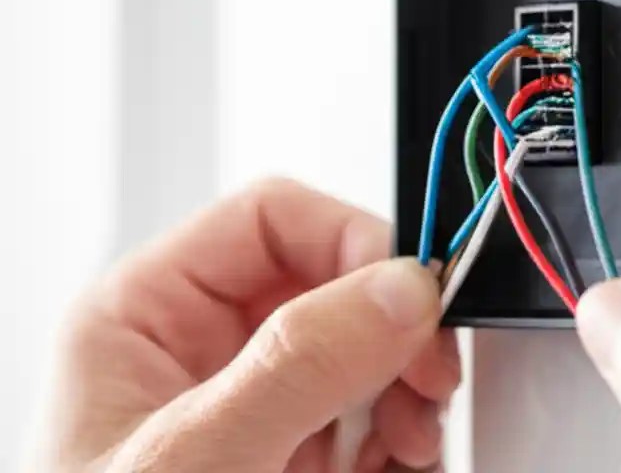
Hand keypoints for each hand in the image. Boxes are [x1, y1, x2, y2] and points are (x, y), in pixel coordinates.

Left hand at [36, 179, 458, 472]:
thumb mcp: (194, 464)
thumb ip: (296, 366)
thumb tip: (401, 288)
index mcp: (145, 316)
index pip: (273, 220)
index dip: (353, 242)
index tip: (412, 299)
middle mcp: (203, 353)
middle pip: (337, 285)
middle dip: (394, 334)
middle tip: (427, 384)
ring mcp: (255, 411)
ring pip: (370, 355)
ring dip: (409, 396)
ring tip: (408, 447)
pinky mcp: (295, 462)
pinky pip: (375, 424)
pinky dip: (405, 446)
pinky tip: (395, 470)